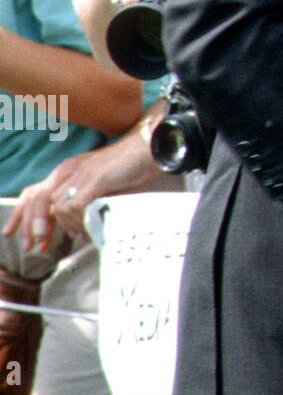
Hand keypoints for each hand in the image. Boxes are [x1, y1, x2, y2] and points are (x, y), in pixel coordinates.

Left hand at [1, 125, 163, 250]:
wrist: (151, 148)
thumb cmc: (131, 167)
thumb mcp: (102, 185)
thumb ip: (86, 200)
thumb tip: (79, 228)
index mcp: (69, 170)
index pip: (35, 192)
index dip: (25, 216)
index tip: (20, 237)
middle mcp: (70, 169)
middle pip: (40, 200)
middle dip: (36, 226)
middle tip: (39, 246)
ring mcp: (81, 173)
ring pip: (57, 206)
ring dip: (65, 225)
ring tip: (81, 232)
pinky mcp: (94, 179)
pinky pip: (75, 206)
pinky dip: (79, 219)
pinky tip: (90, 224)